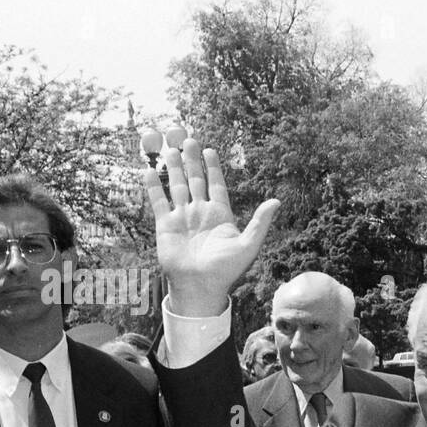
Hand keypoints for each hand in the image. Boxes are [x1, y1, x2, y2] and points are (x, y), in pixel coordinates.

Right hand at [143, 140, 279, 314]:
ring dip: (173, 168)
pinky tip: (149, 170)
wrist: (200, 286)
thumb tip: (277, 201)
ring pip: (177, 186)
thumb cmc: (226, 270)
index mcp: (220, 215)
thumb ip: (260, 222)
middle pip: (195, 181)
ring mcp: (183, 218)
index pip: (217, 185)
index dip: (213, 168)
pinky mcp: (165, 225)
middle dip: (192, 161)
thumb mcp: (248, 244)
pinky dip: (153, 186)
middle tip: (188, 139)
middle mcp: (201, 213)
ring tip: (170, 148)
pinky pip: (158, 201)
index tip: (210, 150)